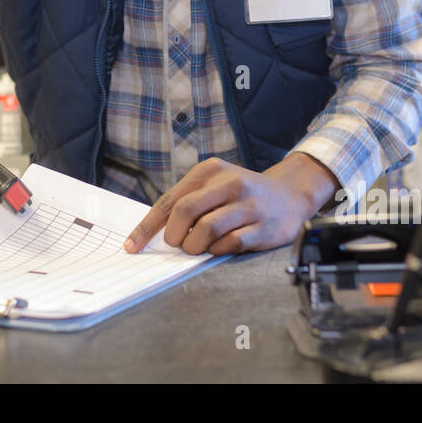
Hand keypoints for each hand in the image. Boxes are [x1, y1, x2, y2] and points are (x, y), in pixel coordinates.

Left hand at [123, 155, 338, 255]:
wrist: (289, 194)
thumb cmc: (242, 194)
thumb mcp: (214, 185)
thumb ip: (187, 201)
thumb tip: (153, 231)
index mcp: (210, 171)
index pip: (170, 201)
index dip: (147, 227)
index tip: (132, 246)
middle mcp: (229, 184)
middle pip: (184, 212)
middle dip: (173, 236)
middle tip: (176, 244)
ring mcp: (248, 205)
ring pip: (205, 231)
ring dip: (194, 246)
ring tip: (198, 247)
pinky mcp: (263, 227)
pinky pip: (229, 245)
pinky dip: (217, 251)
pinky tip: (220, 247)